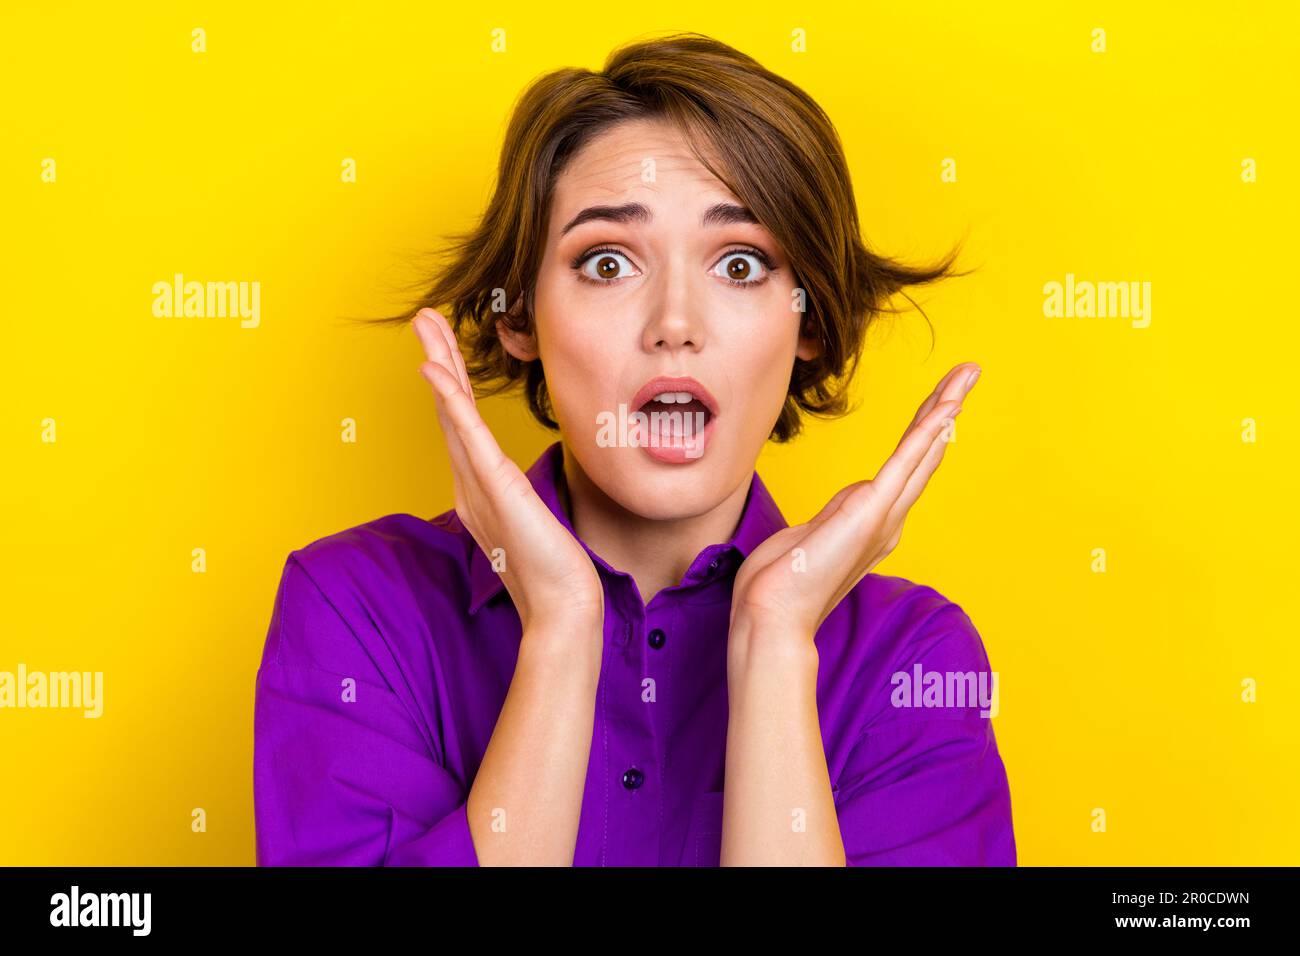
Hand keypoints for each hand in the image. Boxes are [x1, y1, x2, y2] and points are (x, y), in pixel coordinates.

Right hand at [412, 307, 603, 633]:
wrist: (560, 604)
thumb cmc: (550, 569)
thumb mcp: (531, 521)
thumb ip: (517, 499)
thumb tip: (516, 487)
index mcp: (478, 485)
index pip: (461, 420)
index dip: (451, 379)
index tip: (443, 343)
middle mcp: (469, 479)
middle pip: (448, 406)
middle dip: (437, 357)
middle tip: (423, 317)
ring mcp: (477, 481)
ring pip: (452, 410)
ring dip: (439, 363)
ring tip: (426, 324)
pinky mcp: (493, 484)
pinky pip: (465, 433)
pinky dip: (448, 399)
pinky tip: (434, 368)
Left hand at [728, 362, 981, 639]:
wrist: (774, 616)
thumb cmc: (782, 584)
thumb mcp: (810, 538)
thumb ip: (833, 518)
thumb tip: (848, 503)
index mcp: (873, 523)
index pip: (905, 468)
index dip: (925, 433)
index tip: (941, 404)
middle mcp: (888, 519)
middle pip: (924, 453)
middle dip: (945, 410)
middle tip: (968, 374)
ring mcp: (883, 515)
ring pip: (922, 451)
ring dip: (945, 408)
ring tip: (966, 376)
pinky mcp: (871, 512)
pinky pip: (905, 463)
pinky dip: (927, 432)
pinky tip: (946, 407)